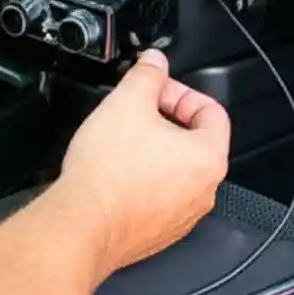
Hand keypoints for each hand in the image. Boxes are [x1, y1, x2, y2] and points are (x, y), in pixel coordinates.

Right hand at [55, 49, 230, 277]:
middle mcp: (203, 191)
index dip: (179, 92)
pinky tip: (114, 173)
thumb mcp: (127, 102)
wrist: (82, 224)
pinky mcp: (158, 232)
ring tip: (120, 142)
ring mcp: (182, 216)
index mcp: (208, 158)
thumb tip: (154, 62)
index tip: (154, 89)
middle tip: (134, 111)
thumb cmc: (108, 173)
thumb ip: (147, 74)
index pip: (211, 111)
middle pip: (193, 141)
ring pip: (174, 171)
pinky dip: (140, 180)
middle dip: (164, 120)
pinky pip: (157, 196)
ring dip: (152, 151)